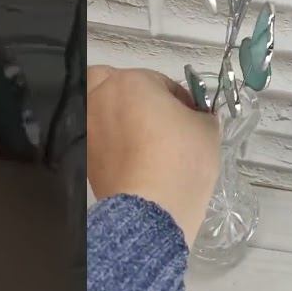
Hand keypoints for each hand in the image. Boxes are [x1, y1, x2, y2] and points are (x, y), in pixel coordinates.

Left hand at [85, 66, 219, 244]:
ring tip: (140, 137)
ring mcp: (87, 127)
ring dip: (114, 114)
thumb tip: (194, 117)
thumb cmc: (182, 161)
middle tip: (153, 114)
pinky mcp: (83, 155)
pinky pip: (96, 136)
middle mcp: (101, 98)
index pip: (161, 81)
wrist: (153, 209)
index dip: (180, 99)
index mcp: (132, 82)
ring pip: (97, 108)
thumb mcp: (208, 129)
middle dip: (129, 92)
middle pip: (110, 81)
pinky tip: (130, 157)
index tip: (191, 118)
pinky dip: (108, 140)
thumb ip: (200, 114)